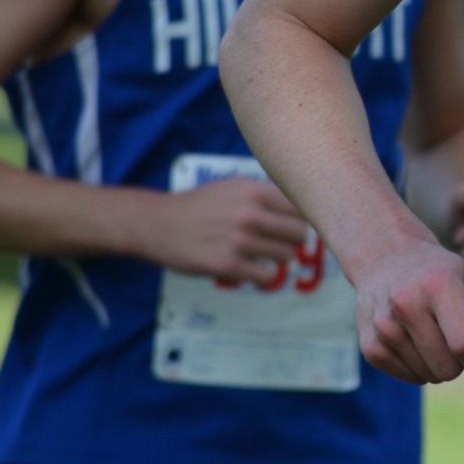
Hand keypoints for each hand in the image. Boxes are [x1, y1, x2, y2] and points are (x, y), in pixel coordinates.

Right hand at [138, 177, 308, 283]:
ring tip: (263, 255)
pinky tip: (249, 269)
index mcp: (254, 191)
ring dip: (278, 259)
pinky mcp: (227, 266)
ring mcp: (239, 241)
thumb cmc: (200, 205)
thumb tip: (304, 209)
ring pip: (286, 256)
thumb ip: (266, 195)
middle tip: (280, 243)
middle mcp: (250, 214)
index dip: (302, 219)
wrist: (158, 224)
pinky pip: (265, 277)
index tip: (294, 225)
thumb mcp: (233, 187)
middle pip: (299, 234)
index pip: (301, 207)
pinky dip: (261, 275)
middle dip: (293, 241)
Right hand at [352, 234, 463, 384]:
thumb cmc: (437, 271)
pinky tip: (417, 345)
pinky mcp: (369, 345)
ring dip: (438, 365)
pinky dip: (419, 369)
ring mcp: (384, 326)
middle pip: (446, 367)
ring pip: (428, 376)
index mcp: (438, 286)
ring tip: (433, 337)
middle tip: (454, 342)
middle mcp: (406, 305)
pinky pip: (408, 377)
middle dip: (459, 363)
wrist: (385, 258)